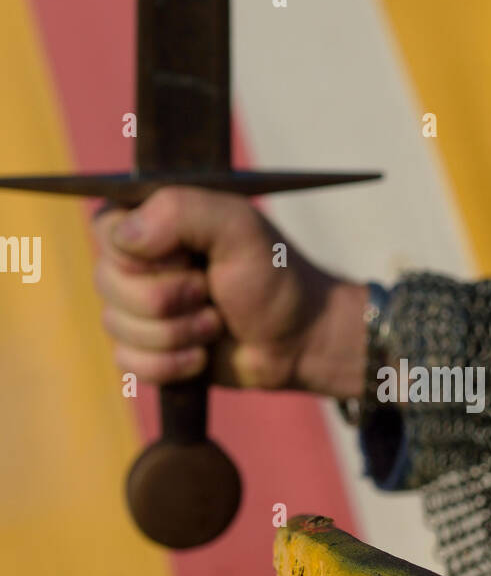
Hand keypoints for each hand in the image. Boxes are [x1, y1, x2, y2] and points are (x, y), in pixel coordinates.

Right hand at [92, 187, 367, 397]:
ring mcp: (135, 306)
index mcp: (150, 217)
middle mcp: (133, 259)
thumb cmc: (272, 275)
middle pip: (108, 283)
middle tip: (210, 292)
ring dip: (178, 333)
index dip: (149, 256)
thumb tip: (125, 237)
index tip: (190, 258)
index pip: (108, 231)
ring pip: (117, 327)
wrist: (297, 339)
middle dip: (170, 298)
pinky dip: (172, 364)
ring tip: (214, 322)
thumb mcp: (239, 228)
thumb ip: (182, 211)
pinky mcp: (143, 348)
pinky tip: (202, 355)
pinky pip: (128, 362)